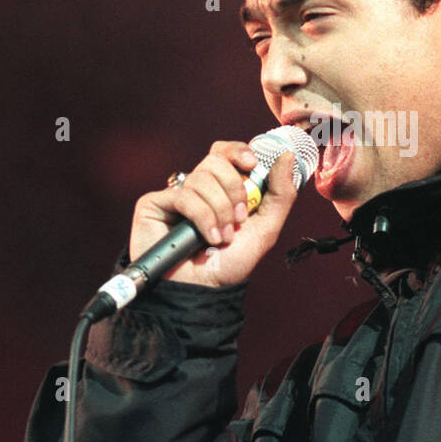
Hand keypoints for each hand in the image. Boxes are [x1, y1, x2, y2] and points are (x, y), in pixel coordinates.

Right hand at [128, 141, 300, 287]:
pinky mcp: (154, 204)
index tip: (252, 164)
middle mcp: (198, 188)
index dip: (238, 151)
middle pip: (216, 160)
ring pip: (202, 178)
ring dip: (220, 211)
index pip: (226, 152)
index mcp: (221, 189)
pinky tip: (207, 238)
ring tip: (222, 238)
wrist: (201, 291)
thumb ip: (280, 194)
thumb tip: (286, 156)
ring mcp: (175, 195)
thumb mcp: (265, 229)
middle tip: (240, 218)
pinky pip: (184, 195)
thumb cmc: (228, 264)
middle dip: (234, 189)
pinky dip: (203, 218)